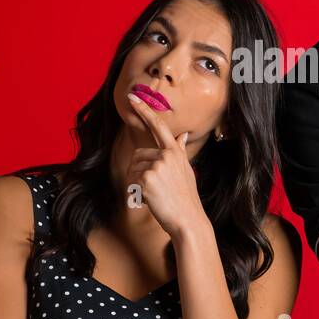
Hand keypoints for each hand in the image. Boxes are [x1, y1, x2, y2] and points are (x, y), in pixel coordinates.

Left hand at [124, 92, 206, 237]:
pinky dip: (135, 193)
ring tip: (155, 196)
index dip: (144, 110)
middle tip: (155, 190)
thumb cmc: (186, 198)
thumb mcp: (186, 171)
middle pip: (138, 156)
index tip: (132, 98)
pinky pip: (131, 182)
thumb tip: (182, 134)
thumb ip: (179, 151)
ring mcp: (156, 166)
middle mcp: (166, 155)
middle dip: (139, 172)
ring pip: (133, 169)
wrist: (188, 220)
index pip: (158, 126)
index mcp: (175, 152)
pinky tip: (149, 200)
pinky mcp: (146, 178)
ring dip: (137, 184)